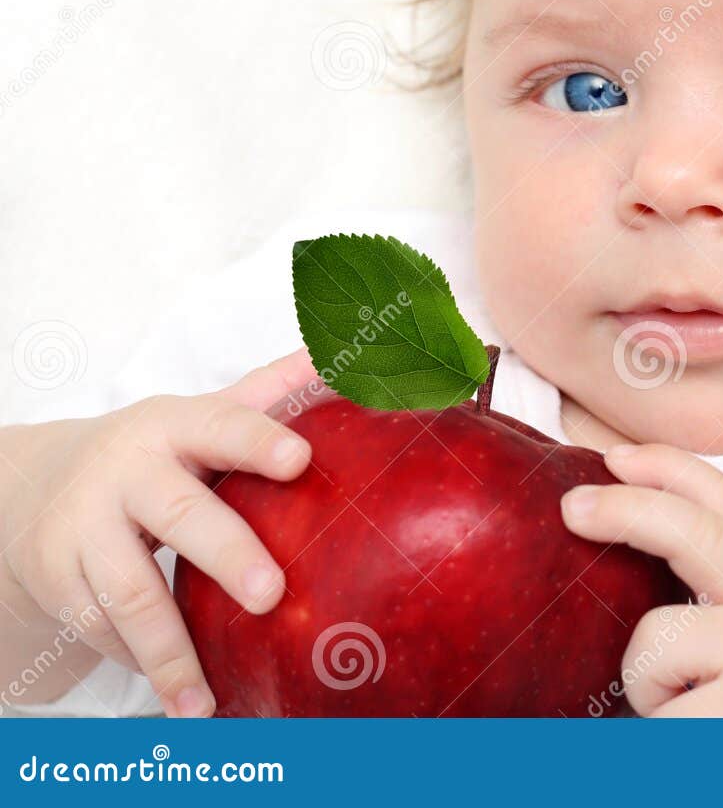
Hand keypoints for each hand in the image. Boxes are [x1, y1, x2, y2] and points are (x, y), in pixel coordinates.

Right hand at [0, 348, 317, 715]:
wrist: (37, 481)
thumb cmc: (157, 452)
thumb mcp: (205, 415)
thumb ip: (272, 394)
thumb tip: (345, 361)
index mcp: (176, 426)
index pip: (223, 425)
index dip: (261, 441)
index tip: (302, 460)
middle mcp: (127, 472)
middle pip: (180, 516)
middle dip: (226, 555)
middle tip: (271, 594)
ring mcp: (84, 527)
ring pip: (129, 593)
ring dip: (170, 651)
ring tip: (207, 701)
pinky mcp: (56, 577)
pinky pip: (99, 627)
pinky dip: (136, 662)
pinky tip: (175, 692)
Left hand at [559, 442, 722, 715]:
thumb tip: (627, 553)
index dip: (667, 468)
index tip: (615, 456)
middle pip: (693, 533)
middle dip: (627, 511)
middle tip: (574, 509)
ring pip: (649, 649)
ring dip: (648, 689)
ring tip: (696, 717)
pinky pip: (654, 720)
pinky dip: (658, 734)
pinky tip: (705, 743)